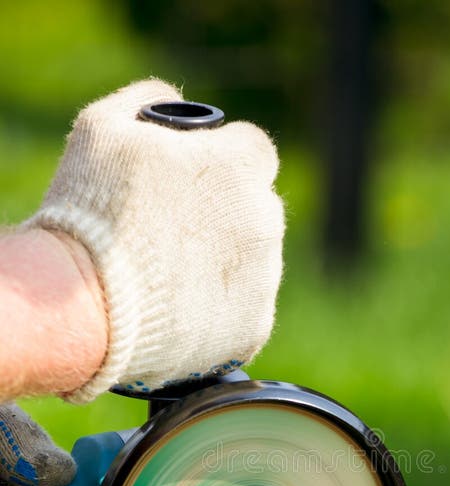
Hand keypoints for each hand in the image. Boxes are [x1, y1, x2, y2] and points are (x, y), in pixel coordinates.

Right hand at [23, 78, 283, 402]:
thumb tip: (172, 101)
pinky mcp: (256, 326)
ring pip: (257, 262)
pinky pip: (248, 311)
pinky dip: (224, 311)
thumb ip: (150, 101)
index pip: (253, 150)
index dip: (223, 161)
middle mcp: (266, 218)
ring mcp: (265, 276)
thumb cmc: (93, 211)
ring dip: (228, 264)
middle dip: (228, 214)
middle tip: (178, 232)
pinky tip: (184, 309)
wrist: (87, 304)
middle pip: (258, 207)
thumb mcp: (105, 128)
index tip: (195, 180)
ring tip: (173, 276)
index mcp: (241, 163)